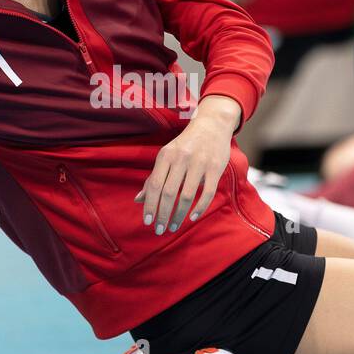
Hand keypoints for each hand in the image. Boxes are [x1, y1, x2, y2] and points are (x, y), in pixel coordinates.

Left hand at [134, 95, 240, 233]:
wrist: (212, 124)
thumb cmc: (185, 145)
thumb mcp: (167, 156)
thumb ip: (153, 178)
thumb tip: (138, 200)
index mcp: (166, 155)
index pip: (154, 184)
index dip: (150, 204)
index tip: (147, 222)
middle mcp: (181, 158)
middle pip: (168, 192)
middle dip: (162, 214)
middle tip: (159, 229)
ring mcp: (199, 163)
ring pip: (186, 195)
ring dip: (179, 215)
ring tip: (174, 226)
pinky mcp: (215, 168)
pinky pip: (207, 192)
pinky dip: (199, 207)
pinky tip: (193, 217)